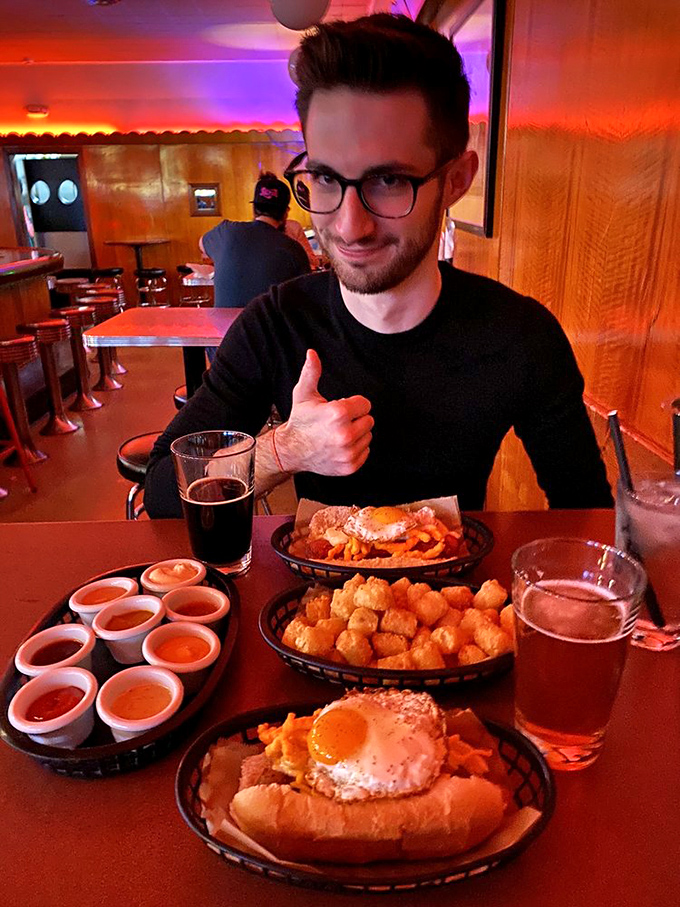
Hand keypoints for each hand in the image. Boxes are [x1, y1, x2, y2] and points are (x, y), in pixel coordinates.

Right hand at [275, 350, 372, 475]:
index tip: (341, 408)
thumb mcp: (304, 394)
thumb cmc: (300, 421)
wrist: (292, 450)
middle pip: (369, 420)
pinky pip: (366, 451)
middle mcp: (345, 435)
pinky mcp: (350, 466)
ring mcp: (348, 453)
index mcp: (338, 414)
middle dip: (356, 419)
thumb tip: (312, 353)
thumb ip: (312, 372)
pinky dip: (356, 449)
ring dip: (357, 434)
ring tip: (338, 434)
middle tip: (338, 422)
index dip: (353, 404)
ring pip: (368, 436)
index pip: (365, 404)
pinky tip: (340, 446)